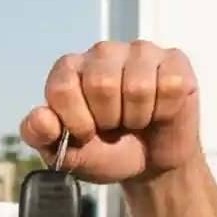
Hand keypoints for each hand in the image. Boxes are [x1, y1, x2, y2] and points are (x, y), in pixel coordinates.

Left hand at [20, 40, 202, 182]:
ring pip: (138, 86)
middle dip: (108, 119)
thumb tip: (41, 117)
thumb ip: (41, 136)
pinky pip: (171, 85)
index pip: (62, 87)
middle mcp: (102, 53)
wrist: (148, 164)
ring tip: (135, 119)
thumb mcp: (65, 153)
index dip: (75, 120)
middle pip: (102, 83)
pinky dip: (164, 111)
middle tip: (113, 126)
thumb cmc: (104, 152)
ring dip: (137, 117)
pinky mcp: (175, 60)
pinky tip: (159, 111)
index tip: (85, 133)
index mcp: (68, 69)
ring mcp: (140, 52)